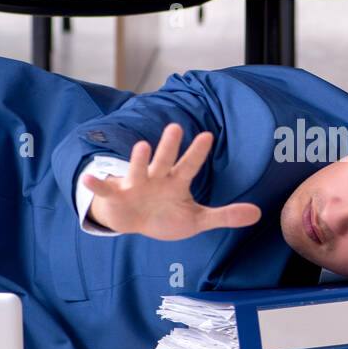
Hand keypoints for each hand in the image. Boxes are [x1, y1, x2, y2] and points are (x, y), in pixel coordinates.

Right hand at [81, 123, 260, 239]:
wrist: (135, 222)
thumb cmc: (167, 216)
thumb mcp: (198, 219)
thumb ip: (225, 215)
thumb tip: (259, 213)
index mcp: (177, 182)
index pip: (189, 165)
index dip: (197, 152)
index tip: (206, 135)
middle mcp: (156, 178)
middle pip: (164, 161)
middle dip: (169, 146)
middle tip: (176, 127)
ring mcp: (136, 186)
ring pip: (138, 170)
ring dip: (139, 160)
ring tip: (142, 147)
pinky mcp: (117, 197)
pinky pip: (106, 191)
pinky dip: (97, 185)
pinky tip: (89, 178)